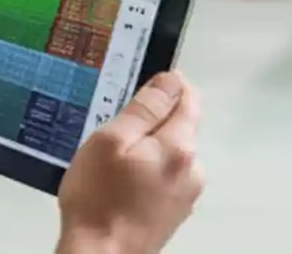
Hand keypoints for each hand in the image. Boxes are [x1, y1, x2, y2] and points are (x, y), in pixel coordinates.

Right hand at [57, 73, 204, 253]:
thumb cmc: (98, 201)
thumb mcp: (111, 141)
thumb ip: (144, 108)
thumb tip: (170, 81)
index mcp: (180, 147)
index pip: (188, 98)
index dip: (166, 86)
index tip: (138, 90)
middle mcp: (192, 169)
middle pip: (180, 126)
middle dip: (151, 120)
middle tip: (113, 131)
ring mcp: (186, 193)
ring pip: (170, 152)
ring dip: (147, 148)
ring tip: (112, 161)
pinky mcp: (174, 211)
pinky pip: (164, 176)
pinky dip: (146, 171)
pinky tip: (120, 182)